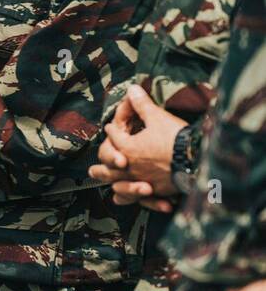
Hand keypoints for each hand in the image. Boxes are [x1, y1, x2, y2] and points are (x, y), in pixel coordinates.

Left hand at [90, 84, 184, 203]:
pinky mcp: (159, 192)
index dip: (113, 131)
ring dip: (116, 188)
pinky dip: (139, 201)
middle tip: (91, 171)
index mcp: (127, 148)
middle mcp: (131, 168)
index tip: (110, 128)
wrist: (199, 158)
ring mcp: (144, 181)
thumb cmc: (176, 137)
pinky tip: (139, 202)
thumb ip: (142, 105)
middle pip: (109, 169)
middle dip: (101, 168)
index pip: (114, 138)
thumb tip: (132, 88)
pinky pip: (143, 200)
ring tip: (111, 190)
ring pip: (122, 188)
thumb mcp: (158, 117)